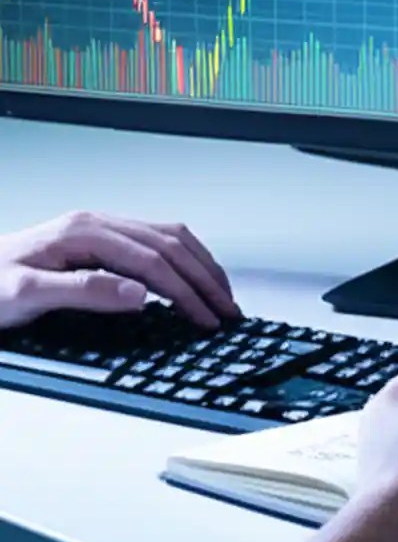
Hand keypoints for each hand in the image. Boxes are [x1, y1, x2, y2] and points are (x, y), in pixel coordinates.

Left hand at [0, 211, 238, 329]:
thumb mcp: (25, 295)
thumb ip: (84, 292)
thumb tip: (139, 292)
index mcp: (83, 233)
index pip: (152, 260)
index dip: (185, 291)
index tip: (206, 318)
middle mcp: (97, 223)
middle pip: (170, 244)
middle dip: (205, 279)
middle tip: (229, 310)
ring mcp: (101, 228)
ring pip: (170, 237)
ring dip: (202, 265)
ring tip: (222, 294)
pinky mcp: (102, 239)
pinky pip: (157, 240)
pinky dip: (186, 259)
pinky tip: (193, 277)